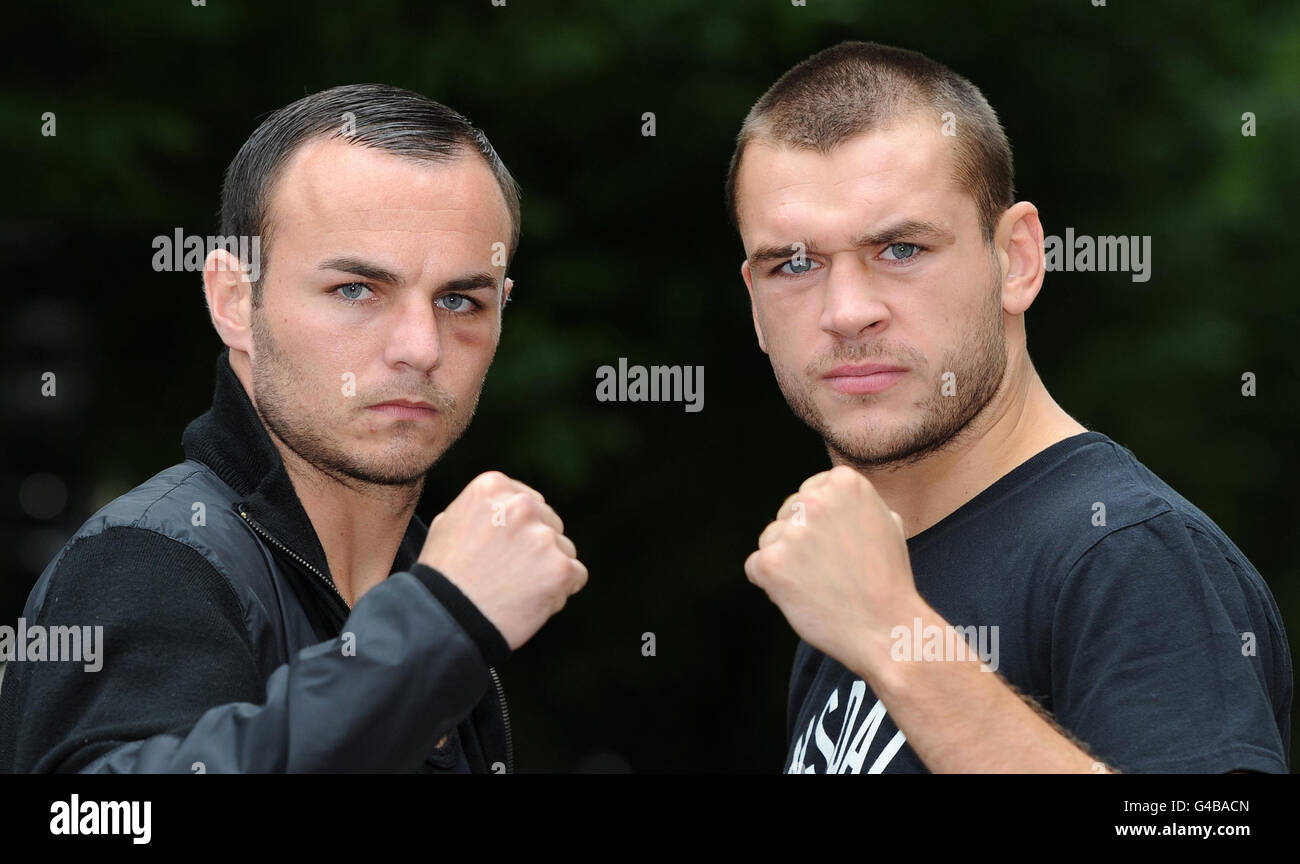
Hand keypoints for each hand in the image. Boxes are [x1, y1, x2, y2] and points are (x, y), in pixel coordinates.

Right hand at [419, 471, 587, 650]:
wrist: (446, 620)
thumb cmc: (443, 577)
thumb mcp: (449, 524)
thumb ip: (483, 509)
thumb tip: (507, 504)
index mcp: (493, 487)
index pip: (529, 502)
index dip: (519, 531)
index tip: (501, 551)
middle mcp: (521, 505)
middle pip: (549, 524)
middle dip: (536, 548)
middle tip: (507, 575)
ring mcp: (543, 536)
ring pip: (564, 550)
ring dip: (548, 570)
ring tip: (514, 591)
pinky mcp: (561, 568)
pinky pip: (576, 576)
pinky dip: (560, 591)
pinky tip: (530, 602)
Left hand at [744, 465, 920, 678]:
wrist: (885, 628)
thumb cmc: (887, 579)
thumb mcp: (885, 521)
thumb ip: (853, 502)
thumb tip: (828, 493)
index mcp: (844, 482)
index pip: (810, 493)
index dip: (821, 524)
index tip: (842, 546)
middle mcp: (814, 499)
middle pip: (788, 514)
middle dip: (801, 540)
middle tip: (833, 570)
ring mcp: (790, 531)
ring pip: (770, 540)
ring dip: (786, 562)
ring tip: (820, 585)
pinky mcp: (770, 563)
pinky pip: (755, 567)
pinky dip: (772, 585)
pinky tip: (803, 596)